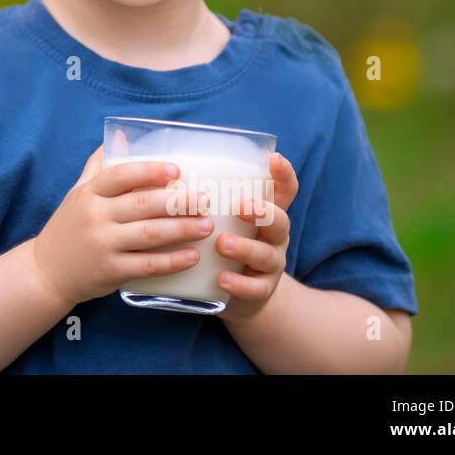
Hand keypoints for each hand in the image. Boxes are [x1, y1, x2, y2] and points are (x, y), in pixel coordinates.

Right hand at [32, 142, 210, 308]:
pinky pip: (147, 265)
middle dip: (178, 201)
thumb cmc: (68, 227)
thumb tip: (123, 134)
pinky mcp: (111, 271)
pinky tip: (192, 255)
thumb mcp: (77, 192)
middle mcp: (95, 216)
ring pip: (150, 234)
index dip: (149, 171)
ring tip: (207, 225)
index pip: (120, 175)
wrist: (45, 272)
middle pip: (142, 204)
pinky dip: (172, 261)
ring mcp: (103, 245)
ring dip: (182, 229)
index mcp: (88, 193)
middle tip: (204, 199)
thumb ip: (99, 164)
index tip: (176, 170)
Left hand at [215, 151, 299, 322]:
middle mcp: (274, 237)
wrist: (241, 295)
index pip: (283, 191)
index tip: (273, 158)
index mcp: (266, 214)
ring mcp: (271, 264)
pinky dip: (240, 284)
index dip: (283, 175)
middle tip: (240, 205)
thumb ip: (211, 198)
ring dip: (245, 248)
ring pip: (267, 255)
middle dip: (262, 211)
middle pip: (280, 221)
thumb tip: (170, 168)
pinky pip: (256, 289)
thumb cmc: (225, 245)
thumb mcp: (225, 220)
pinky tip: (222, 279)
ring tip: (222, 244)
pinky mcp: (262, 291)